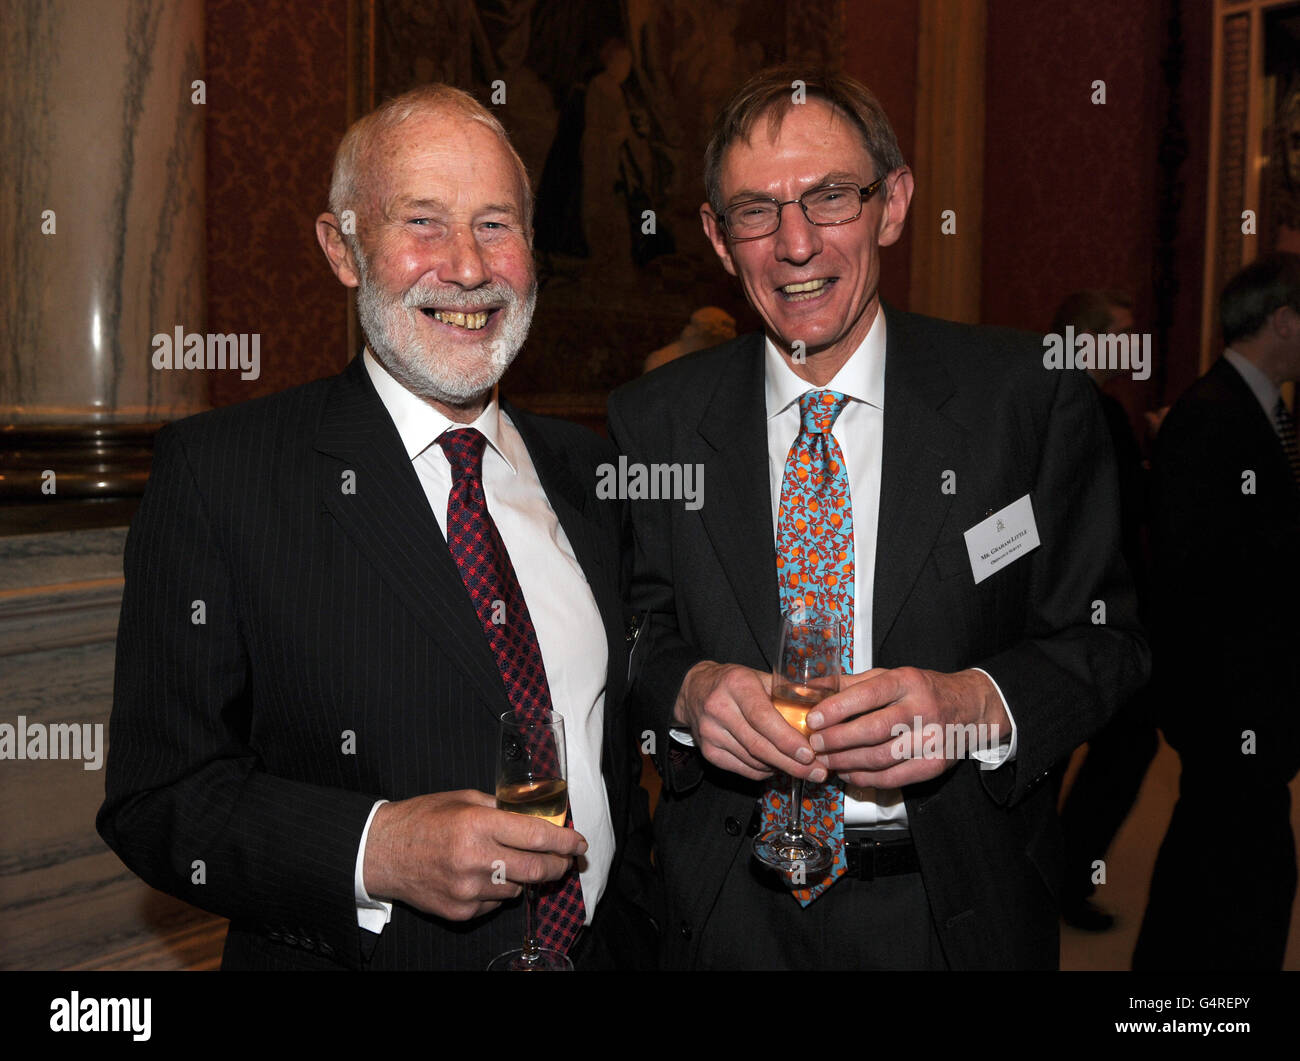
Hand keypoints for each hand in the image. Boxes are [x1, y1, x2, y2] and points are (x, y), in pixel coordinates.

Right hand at [362, 790, 586, 920]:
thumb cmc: (422, 819)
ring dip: (524, 877)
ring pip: (518, 888)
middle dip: (558, 865)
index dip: (565, 841)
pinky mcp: (460, 911)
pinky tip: (484, 876)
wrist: (380, 852)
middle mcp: (475, 859)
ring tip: (511, 862)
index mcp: (477, 824)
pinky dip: (499, 891)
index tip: (579, 843)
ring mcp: (467, 890)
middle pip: (536, 869)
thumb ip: (500, 808)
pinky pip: (495, 903)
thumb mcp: (462, 799)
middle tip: (566, 860)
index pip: (536, 836)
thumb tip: (536, 818)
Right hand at [673, 661, 822, 780]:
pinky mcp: (708, 752)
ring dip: (781, 768)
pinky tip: (778, 765)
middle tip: (817, 772)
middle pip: (759, 745)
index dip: (786, 739)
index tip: (809, 754)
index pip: (762, 717)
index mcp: (736, 685)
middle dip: (792, 763)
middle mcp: (719, 709)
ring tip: (803, 769)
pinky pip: (744, 769)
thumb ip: (789, 693)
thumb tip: (825, 710)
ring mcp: (711, 733)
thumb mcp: (760, 677)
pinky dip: (765, 771)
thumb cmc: (735, 683)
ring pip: (753, 761)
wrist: (694, 691)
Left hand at [806, 667, 1008, 787]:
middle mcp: (922, 709)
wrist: (968, 706)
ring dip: (847, 762)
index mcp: (907, 682)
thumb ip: (850, 683)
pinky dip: (866, 779)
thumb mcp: (889, 676)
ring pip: (882, 757)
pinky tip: (849, 773)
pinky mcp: (935, 764)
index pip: (868, 695)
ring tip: (827, 761)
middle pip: (874, 730)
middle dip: (838, 740)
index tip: (814, 719)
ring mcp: (931, 739)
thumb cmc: (921, 689)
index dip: (837, 709)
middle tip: (815, 745)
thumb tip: (811, 687)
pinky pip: (894, 778)